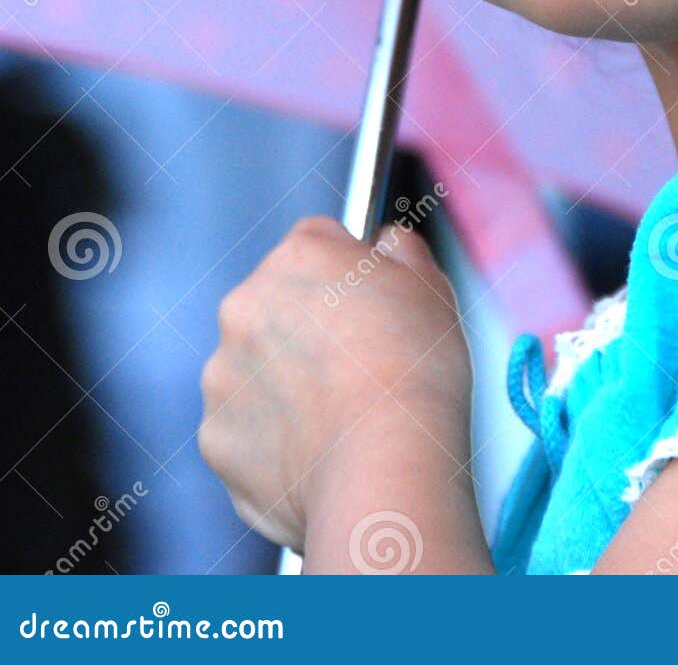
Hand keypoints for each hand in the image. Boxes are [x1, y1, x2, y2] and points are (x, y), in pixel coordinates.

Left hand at [197, 213, 472, 552]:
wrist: (385, 466)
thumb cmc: (415, 372)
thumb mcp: (430, 286)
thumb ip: (399, 249)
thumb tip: (386, 243)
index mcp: (298, 257)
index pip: (315, 243)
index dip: (345, 273)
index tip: (366, 305)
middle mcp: (245, 306)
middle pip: (276, 307)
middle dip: (306, 331)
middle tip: (356, 369)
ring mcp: (223, 375)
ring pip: (256, 372)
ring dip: (285, 388)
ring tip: (340, 421)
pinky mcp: (217, 439)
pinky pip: (246, 434)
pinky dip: (273, 446)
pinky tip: (318, 457)